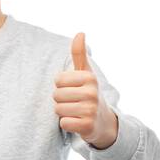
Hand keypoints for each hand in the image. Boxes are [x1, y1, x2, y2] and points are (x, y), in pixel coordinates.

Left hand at [53, 32, 118, 148]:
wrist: (103, 121)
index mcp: (89, 77)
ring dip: (63, 112)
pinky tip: (77, 122)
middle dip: (61, 100)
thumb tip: (80, 33)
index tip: (73, 89)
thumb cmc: (89, 94)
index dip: (61, 86)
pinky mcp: (87, 126)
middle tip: (73, 102)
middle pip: (56, 95)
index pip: (58, 80)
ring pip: (58, 110)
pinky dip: (67, 124)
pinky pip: (64, 123)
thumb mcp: (86, 73)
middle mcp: (91, 93)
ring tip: (75, 111)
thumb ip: (79, 54)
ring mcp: (90, 110)